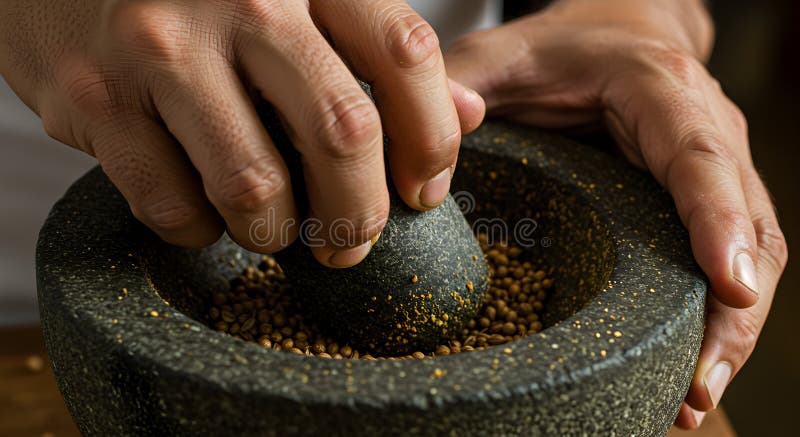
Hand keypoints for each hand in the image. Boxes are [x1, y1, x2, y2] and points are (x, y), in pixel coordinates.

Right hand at [0, 0, 484, 266]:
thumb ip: (380, 48)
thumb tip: (466, 113)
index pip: (405, 54)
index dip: (431, 139)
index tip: (424, 191)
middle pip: (342, 132)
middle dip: (359, 214)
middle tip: (353, 242)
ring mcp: (160, 48)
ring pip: (255, 185)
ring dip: (276, 234)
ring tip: (274, 233)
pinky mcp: (92, 99)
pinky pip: (171, 205)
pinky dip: (199, 231)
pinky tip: (204, 215)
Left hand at [444, 0, 786, 428]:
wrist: (612, 36)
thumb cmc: (559, 49)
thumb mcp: (502, 53)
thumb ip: (464, 81)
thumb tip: (454, 119)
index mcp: (661, 92)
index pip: (699, 158)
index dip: (717, 221)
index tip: (731, 286)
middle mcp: (710, 131)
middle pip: (748, 224)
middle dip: (732, 310)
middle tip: (697, 385)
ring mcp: (720, 170)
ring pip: (756, 252)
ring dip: (732, 330)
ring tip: (692, 398)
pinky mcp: (709, 203)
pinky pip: (731, 260)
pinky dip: (718, 317)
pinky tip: (688, 370)